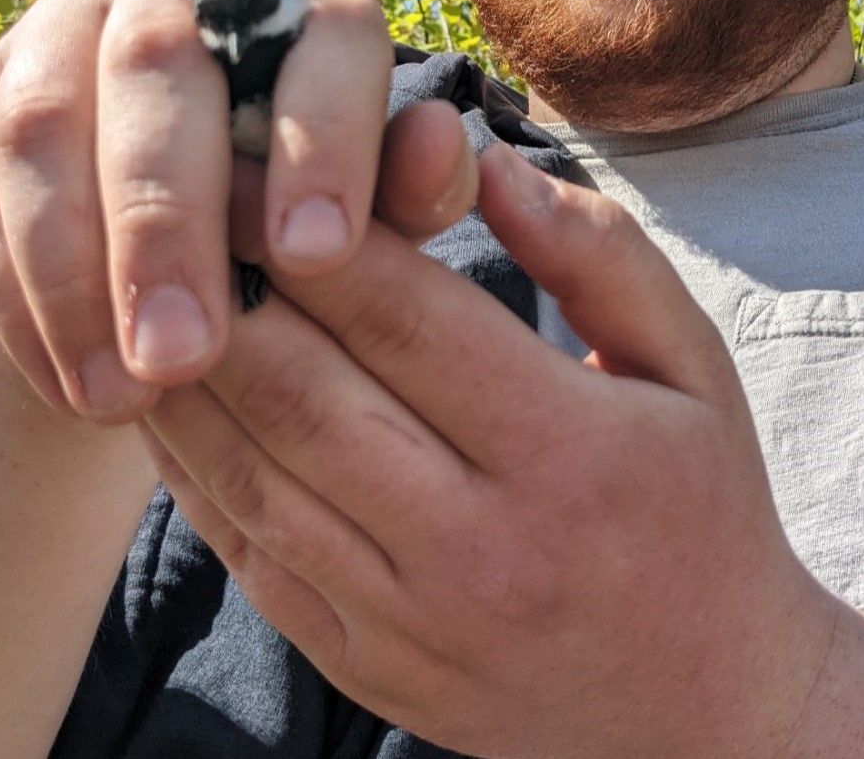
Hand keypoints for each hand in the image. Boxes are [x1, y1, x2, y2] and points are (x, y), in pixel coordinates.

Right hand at [0, 0, 392, 419]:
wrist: (175, 201)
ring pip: (50, 123)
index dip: (323, 137)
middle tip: (187, 355)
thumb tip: (445, 143)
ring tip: (120, 397)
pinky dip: (17, 289)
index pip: (324, 30)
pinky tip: (65, 378)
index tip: (320, 258)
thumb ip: (415, 181)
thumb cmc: (303, 195)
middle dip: (169, 220)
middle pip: (160, 66)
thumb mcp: (374, 198)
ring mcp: (68, 19)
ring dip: (76, 270)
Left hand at [140, 103, 835, 758]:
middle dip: (232, 287)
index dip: (316, 235)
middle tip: (187, 204)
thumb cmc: (702, 504)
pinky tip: (174, 397)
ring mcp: (410, 620)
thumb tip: (488, 161)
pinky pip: (250, 553)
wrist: (706, 702)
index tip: (258, 162)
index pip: (407, 320)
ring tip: (157, 288)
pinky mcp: (364, 665)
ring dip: (191, 375)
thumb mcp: (692, 363)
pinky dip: (196, 469)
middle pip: (310, 394)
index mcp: (568, 453)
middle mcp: (479, 545)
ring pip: (257, 475)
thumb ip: (597, 252)